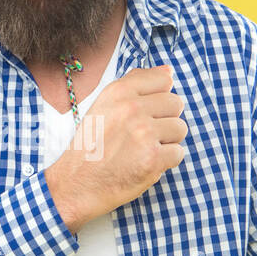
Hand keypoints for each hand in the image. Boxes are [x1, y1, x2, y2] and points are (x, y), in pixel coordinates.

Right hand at [44, 65, 187, 233]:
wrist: (75, 184)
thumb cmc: (90, 146)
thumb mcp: (104, 105)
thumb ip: (135, 84)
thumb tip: (169, 71)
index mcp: (119, 92)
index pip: (164, 80)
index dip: (159, 98)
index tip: (145, 113)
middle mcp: (131, 108)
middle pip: (176, 104)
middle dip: (165, 120)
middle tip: (143, 136)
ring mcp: (143, 133)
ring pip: (180, 128)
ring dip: (167, 141)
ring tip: (143, 149)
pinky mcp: (152, 158)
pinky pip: (178, 153)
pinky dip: (165, 162)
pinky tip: (144, 164)